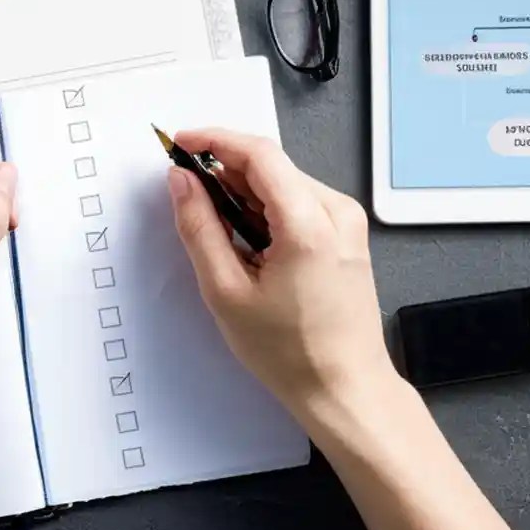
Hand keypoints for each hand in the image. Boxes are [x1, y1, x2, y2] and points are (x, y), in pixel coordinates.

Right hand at [167, 128, 395, 413]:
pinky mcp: (347, 234)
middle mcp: (337, 213)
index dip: (214, 140)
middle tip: (187, 190)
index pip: (259, 154)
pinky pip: (300, 201)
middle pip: (271, 165)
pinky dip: (267, 208)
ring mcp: (347, 222)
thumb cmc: (291, 353)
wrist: (345, 388)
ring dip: (245, 190)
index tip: (182, 144)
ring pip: (284, 182)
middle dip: (225, 168)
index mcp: (309, 224)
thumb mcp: (227, 292)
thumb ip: (199, 228)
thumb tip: (182, 182)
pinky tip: (248, 240)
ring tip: (218, 228)